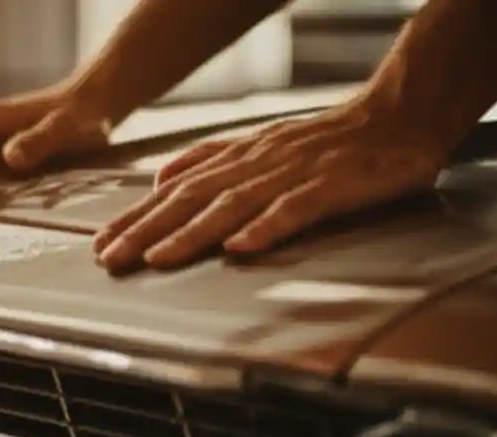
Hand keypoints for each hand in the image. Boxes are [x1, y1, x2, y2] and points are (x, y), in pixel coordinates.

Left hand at [94, 100, 449, 273]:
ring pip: (231, 206)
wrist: (396, 116)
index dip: (136, 218)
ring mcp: (290, 174)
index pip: (173, 192)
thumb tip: (158, 180)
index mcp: (234, 159)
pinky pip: (294, 208)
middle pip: (190, 200)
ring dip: (191, 234)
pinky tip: (241, 248)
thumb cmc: (324, 140)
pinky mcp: (330, 185)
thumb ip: (207, 161)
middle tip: (110, 260)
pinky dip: (266, 227)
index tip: (100, 245)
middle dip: (146, 231)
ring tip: (157, 259)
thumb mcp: (256, 145)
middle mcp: (253, 164)